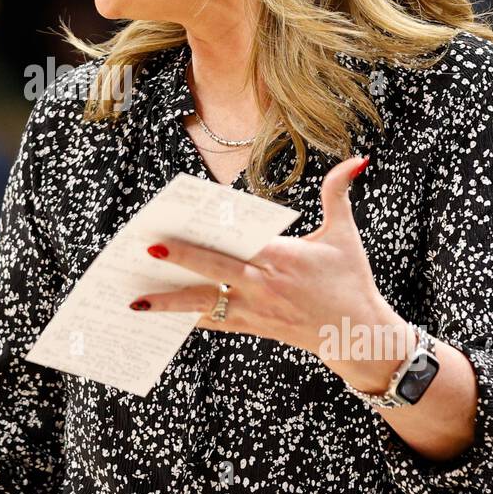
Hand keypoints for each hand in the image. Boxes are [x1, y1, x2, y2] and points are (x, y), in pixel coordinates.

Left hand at [128, 155, 411, 389]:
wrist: (358, 335)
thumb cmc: (350, 280)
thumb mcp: (345, 235)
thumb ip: (338, 194)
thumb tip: (356, 158)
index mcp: (283, 259)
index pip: (240, 244)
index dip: (213, 236)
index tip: (186, 224)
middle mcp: (264, 285)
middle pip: (215, 271)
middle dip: (181, 260)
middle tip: (148, 249)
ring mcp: (255, 310)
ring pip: (205, 304)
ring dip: (169, 302)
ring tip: (134, 300)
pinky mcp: (252, 327)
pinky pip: (212, 322)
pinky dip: (185, 318)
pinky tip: (158, 314)